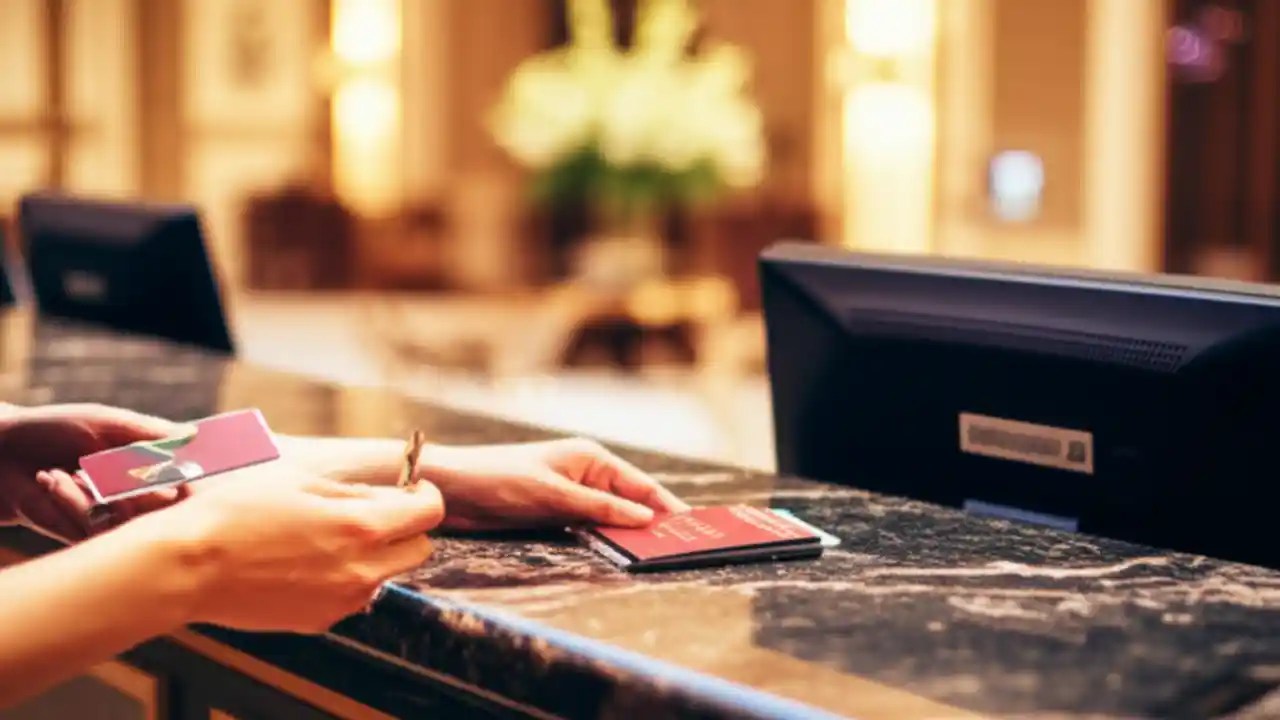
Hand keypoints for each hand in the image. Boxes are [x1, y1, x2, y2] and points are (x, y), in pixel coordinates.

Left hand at [0, 404, 185, 541]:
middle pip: (162, 507)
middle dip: (147, 493)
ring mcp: (107, 515)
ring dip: (98, 495)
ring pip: (127, 522)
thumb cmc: (51, 428)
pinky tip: (49, 478)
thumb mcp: (103, 421)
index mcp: (143, 463)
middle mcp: (131, 492)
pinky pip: (92, 532)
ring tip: (69, 469)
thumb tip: (191, 434)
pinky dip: (71, 503)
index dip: (194, 477)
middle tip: (127, 478)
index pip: (182, 477)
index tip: (198, 470)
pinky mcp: (80, 534)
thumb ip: (145, 430)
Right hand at [141, 463, 442, 632]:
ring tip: (329, 537)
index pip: (429, 512)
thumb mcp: (303, 481)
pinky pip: (353, 597)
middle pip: (419, 549)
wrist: (189, 566)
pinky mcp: (320, 620)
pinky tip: (307, 562)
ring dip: (376, 555)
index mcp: (363, 526)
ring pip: (387, 575)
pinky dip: (346, 579)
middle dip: (405, 528)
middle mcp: (362, 569)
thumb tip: (392, 494)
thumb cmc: (239, 512)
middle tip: (373, 512)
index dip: (423, 495)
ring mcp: (343, 600)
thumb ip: (358, 490)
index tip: (411, 489)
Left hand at [419, 438, 689, 530]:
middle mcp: (584, 474)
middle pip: (629, 502)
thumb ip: (599, 508)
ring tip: (656, 556)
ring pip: (610, 518)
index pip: (640, 485)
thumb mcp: (553, 495)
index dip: (666, 505)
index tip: (691, 527)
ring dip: (628, 534)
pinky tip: (618, 554)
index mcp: (589, 458)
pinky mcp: (553, 513)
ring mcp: (569, 494)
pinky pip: (589, 527)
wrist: (449, 489)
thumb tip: (644, 520)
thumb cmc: (498, 480)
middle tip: (680, 547)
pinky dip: (605, 539)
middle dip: (652, 522)